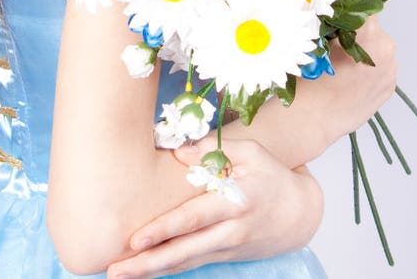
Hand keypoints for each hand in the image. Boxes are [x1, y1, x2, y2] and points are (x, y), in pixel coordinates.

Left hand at [105, 137, 322, 278]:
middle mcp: (230, 230)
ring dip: (151, 271)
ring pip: (185, 262)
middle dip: (148, 263)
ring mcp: (227, 247)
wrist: (301, 213)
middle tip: (115, 270)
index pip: (193, 219)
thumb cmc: (272, 175)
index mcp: (235, 201)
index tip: (135, 239)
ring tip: (119, 274)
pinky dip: (168, 269)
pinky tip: (145, 271)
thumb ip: (214, 150)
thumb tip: (177, 151)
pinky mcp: (226, 255)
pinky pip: (192, 263)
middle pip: (183, 251)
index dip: (163, 230)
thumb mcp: (251, 152)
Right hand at [313, 14, 397, 144]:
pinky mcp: (390, 88)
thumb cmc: (312, 76)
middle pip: (372, 29)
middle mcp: (387, 48)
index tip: (336, 18)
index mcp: (370, 31)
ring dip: (364, 52)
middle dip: (357, 33)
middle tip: (336, 45)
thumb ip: (334, 22)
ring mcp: (392, 70)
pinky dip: (368, 70)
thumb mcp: (318, 37)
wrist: (313, 117)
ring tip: (342, 66)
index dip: (347, 11)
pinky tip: (350, 80)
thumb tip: (337, 11)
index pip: (362, 6)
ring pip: (378, 50)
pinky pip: (381, 69)